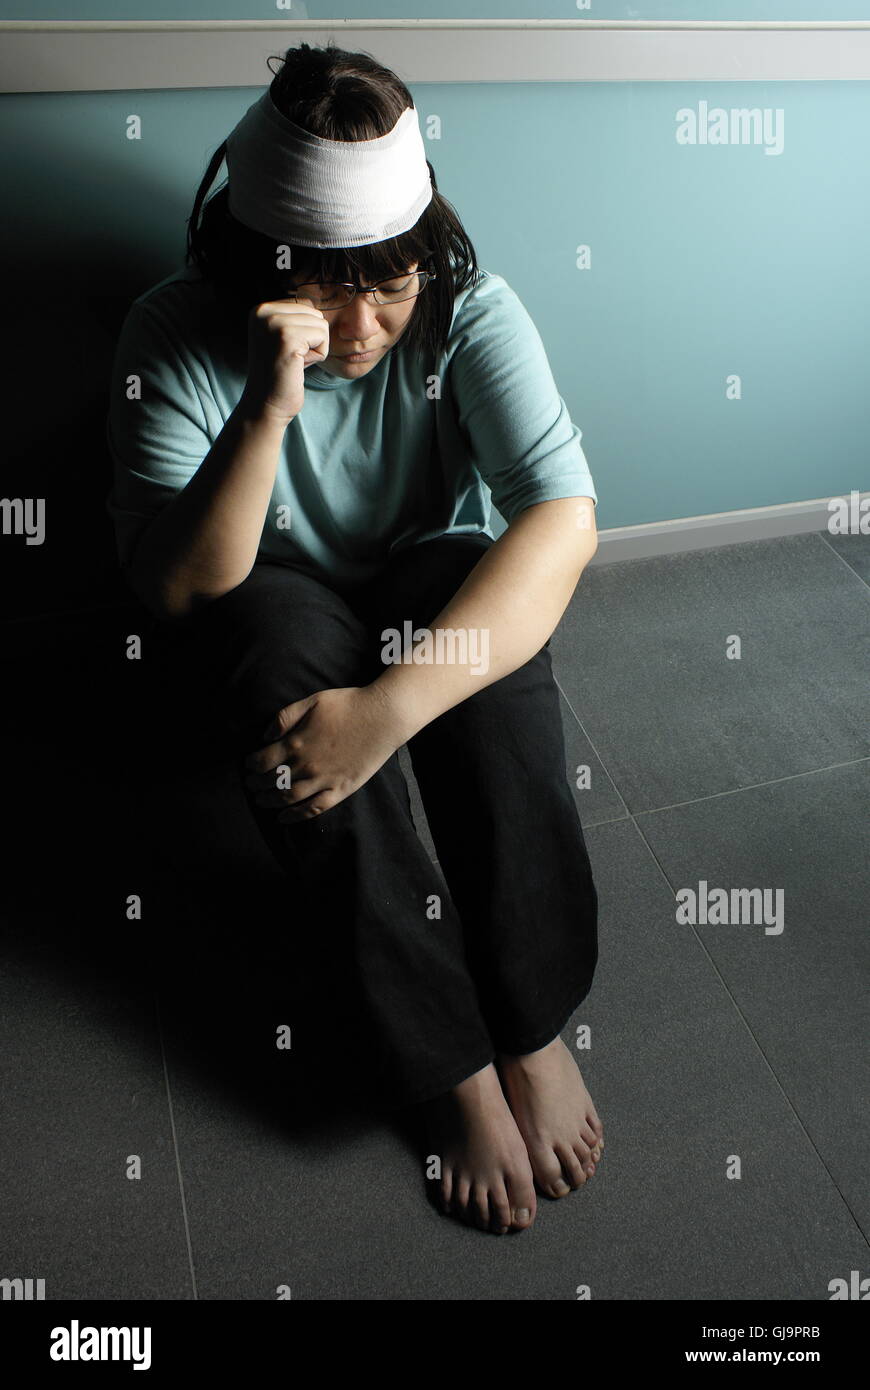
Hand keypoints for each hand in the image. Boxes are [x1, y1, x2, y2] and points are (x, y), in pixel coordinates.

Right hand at [240, 295, 330, 425]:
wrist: (266, 404)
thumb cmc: (281, 373)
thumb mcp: (284, 337)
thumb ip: (296, 318)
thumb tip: (323, 298)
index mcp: (260, 309)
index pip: (305, 305)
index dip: (305, 333)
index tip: (286, 351)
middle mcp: (263, 311)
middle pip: (314, 312)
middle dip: (312, 339)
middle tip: (291, 359)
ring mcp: (274, 324)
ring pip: (321, 324)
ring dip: (315, 347)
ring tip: (294, 362)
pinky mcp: (287, 338)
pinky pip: (323, 337)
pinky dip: (318, 355)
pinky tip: (298, 366)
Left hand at [242, 683, 406, 823]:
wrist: (383, 716)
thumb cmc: (348, 704)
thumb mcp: (312, 701)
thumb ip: (285, 717)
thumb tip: (264, 736)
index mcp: (296, 742)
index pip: (262, 761)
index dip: (251, 767)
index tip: (248, 767)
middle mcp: (306, 765)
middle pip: (272, 781)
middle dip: (257, 785)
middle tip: (251, 785)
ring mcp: (324, 779)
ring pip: (288, 798)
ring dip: (270, 801)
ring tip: (261, 801)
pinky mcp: (341, 789)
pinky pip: (314, 808)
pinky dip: (296, 816)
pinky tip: (284, 817)